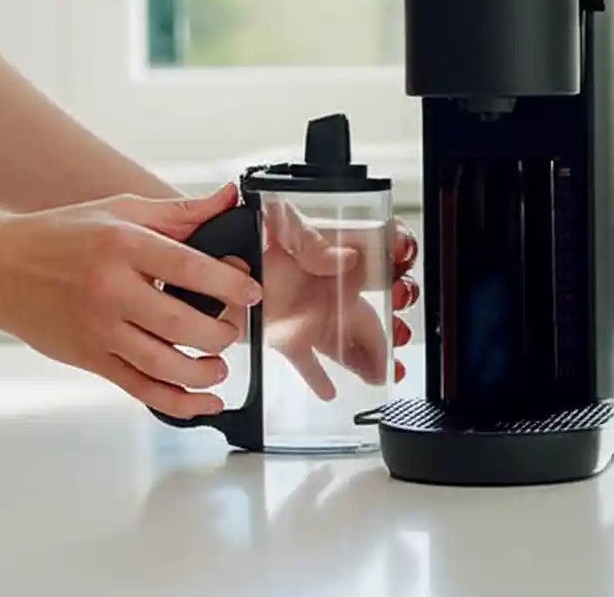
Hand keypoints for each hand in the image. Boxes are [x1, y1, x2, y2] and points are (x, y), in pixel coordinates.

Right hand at [0, 185, 260, 417]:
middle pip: (182, 323)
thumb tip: (230, 198)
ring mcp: (98, 328)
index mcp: (124, 246)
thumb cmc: (64, 236)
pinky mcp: (89, 358)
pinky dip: (176, 402)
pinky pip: (139, 387)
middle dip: (221, 333)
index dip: (230, 284)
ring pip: (162, 363)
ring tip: (219, 368)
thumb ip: (181, 212)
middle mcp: (111, 289)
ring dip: (202, 373)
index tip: (253, 294)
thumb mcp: (122, 211)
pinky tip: (204, 403)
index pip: (190, 268)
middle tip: (232, 330)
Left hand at [241, 196, 419, 399]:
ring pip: (351, 341)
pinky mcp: (289, 337)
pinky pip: (309, 362)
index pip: (380, 258)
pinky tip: (329, 390)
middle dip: (395, 322)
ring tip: (381, 370)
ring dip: (371, 357)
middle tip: (399, 328)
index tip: (401, 263)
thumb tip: (345, 258)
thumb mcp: (284, 222)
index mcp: (335, 256)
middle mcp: (330, 288)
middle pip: (375, 309)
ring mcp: (313, 315)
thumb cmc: (250, 227)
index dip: (399, 260)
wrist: (212, 250)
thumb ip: (313, 240)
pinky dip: (318, 378)